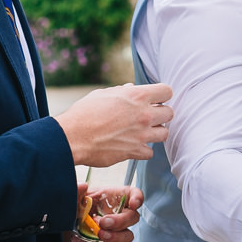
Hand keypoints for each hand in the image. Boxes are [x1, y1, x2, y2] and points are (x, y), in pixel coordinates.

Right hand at [54, 83, 172, 166]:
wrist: (72, 137)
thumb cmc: (83, 114)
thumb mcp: (102, 94)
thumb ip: (121, 92)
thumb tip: (130, 88)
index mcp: (137, 96)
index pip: (167, 91)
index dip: (162, 95)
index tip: (156, 99)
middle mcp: (144, 115)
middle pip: (170, 113)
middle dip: (161, 114)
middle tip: (150, 116)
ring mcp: (141, 134)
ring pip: (165, 133)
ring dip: (156, 132)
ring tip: (143, 131)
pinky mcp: (135, 151)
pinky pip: (150, 152)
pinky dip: (143, 150)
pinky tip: (133, 145)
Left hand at [66, 183, 143, 241]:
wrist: (59, 228)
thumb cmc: (70, 208)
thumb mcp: (72, 198)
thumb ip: (76, 191)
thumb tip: (83, 186)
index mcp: (112, 198)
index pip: (133, 194)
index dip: (138, 198)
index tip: (133, 204)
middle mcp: (117, 214)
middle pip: (133, 217)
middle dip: (120, 221)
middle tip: (104, 222)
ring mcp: (114, 231)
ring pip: (128, 235)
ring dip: (117, 236)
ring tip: (100, 235)